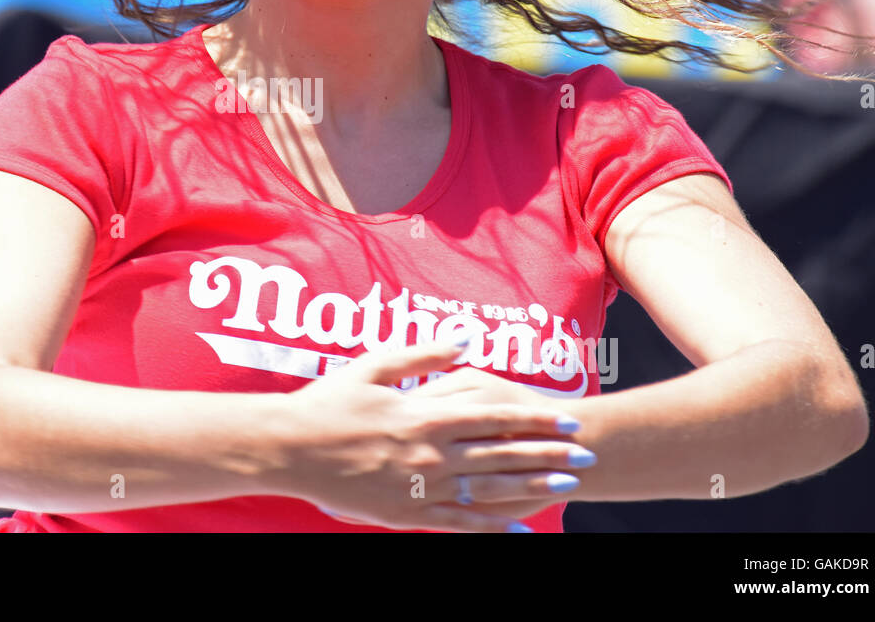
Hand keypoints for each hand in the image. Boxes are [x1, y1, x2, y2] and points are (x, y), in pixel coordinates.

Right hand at [278, 341, 592, 531]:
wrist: (290, 448)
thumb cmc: (328, 403)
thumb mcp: (373, 366)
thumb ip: (422, 355)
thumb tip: (466, 342)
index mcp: (424, 414)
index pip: (492, 416)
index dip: (532, 418)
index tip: (564, 419)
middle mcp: (430, 452)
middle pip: (501, 452)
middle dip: (546, 453)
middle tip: (584, 456)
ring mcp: (421, 486)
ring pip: (488, 488)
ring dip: (531, 486)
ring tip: (565, 486)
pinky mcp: (407, 513)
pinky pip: (457, 523)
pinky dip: (491, 527)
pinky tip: (518, 531)